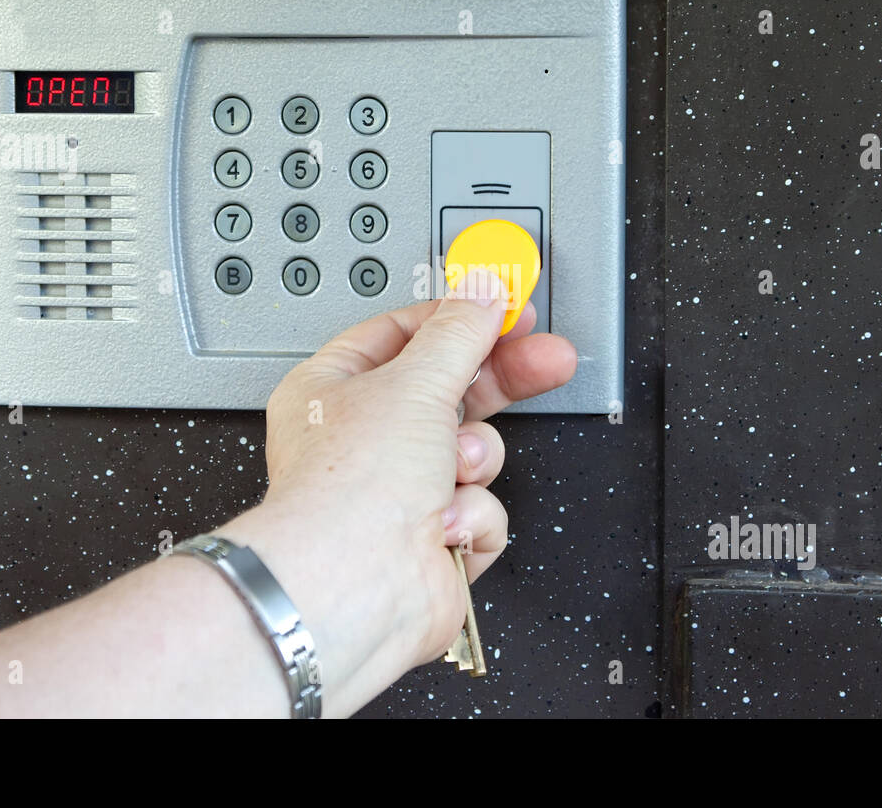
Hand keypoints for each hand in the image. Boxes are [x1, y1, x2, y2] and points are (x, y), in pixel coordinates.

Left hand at [217, 269, 576, 715]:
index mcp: (334, 390)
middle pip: (448, 390)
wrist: (358, 589)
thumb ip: (459, 333)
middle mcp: (362, 440)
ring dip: (475, 462)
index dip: (459, 320)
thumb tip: (481, 292)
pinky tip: (444, 523)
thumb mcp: (414, 383)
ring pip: (473, 453)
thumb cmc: (351, 491)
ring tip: (455, 470)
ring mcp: (396, 492)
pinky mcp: (430, 539)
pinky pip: (480, 509)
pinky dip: (470, 516)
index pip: (405, 336)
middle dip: (500, 380)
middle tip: (547, 358)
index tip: (507, 308)